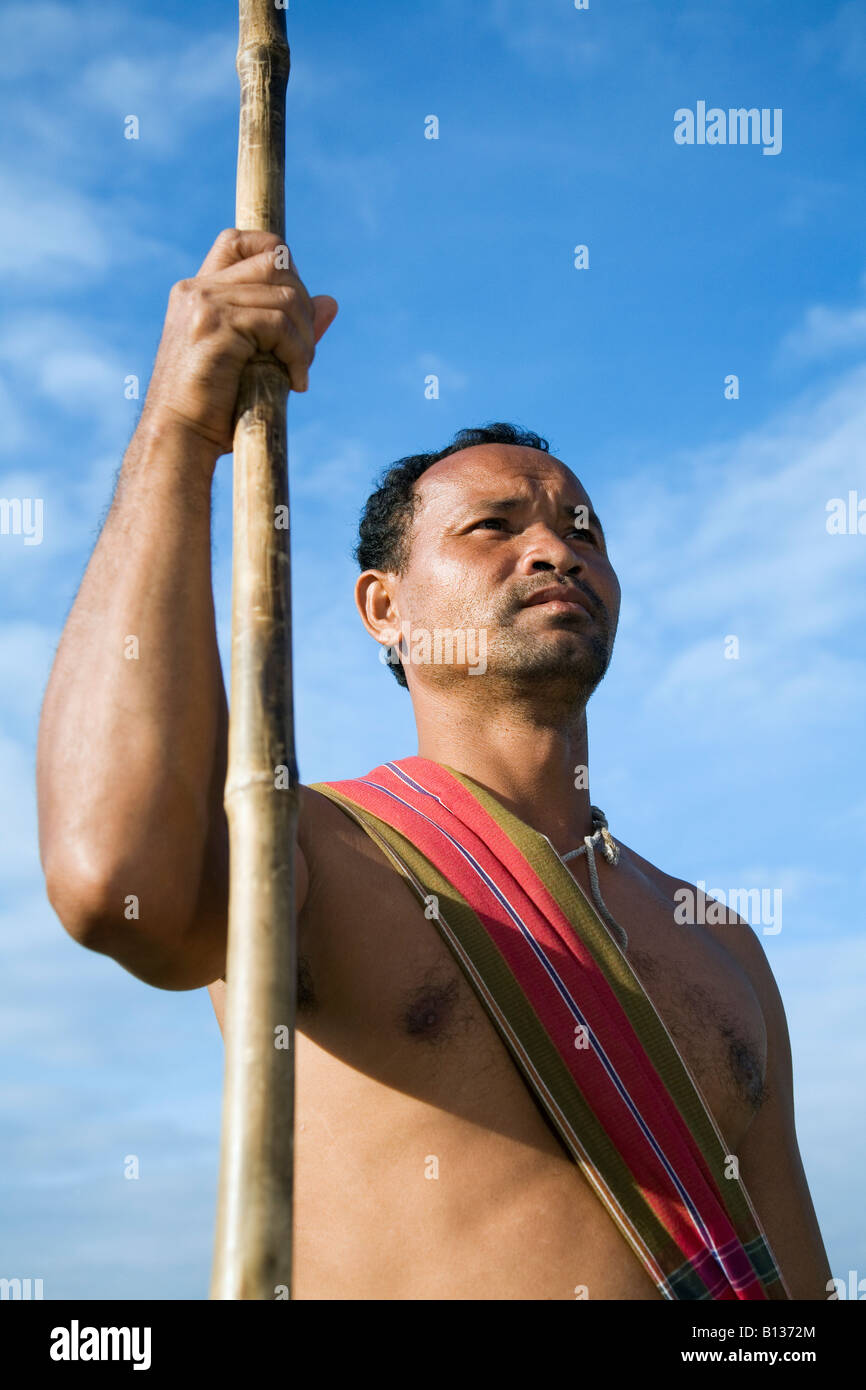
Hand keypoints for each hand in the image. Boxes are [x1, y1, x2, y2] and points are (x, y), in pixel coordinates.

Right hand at [141, 228, 338, 455]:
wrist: (177, 440)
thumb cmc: (212, 410)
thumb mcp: (254, 360)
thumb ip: (287, 328)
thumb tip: (331, 302)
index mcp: (197, 291)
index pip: (240, 240)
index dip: (278, 257)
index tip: (293, 303)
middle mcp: (196, 289)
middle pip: (275, 260)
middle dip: (303, 303)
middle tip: (304, 351)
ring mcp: (204, 304)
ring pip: (284, 294)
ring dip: (305, 336)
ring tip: (299, 372)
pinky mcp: (215, 326)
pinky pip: (278, 323)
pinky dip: (298, 353)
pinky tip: (295, 382)